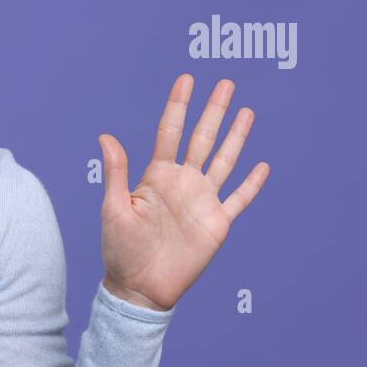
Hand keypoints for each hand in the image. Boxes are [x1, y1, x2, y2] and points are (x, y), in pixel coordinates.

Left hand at [97, 74, 268, 311]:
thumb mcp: (114, 208)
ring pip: (224, 160)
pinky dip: (251, 183)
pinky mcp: (217, 223)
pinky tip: (261, 165)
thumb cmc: (120, 250)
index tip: (187, 79)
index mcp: (156, 176)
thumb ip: (116, 173)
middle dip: (214, 110)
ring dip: (236, 136)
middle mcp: (182, 183)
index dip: (179, 106)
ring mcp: (201, 201)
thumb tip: (105, 136)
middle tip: (226, 83)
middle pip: (202, 138)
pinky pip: (239, 199)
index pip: (169, 132)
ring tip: (247, 110)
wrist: (140, 287)